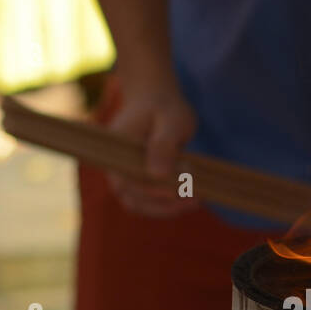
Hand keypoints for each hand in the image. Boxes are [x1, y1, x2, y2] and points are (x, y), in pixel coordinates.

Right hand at [103, 71, 200, 216]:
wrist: (156, 101)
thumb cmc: (164, 107)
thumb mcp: (171, 120)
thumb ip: (164, 144)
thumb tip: (158, 174)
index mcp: (116, 150)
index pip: (130, 180)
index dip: (156, 191)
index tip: (184, 190)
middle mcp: (114, 166)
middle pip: (133, 197)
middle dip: (166, 203)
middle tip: (197, 198)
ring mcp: (122, 175)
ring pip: (138, 204)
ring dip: (166, 208)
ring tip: (195, 201)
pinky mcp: (134, 182)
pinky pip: (145, 202)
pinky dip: (165, 206)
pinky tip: (187, 201)